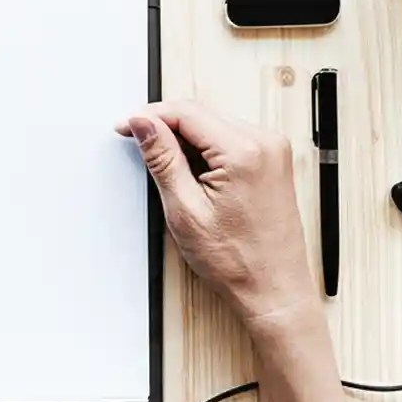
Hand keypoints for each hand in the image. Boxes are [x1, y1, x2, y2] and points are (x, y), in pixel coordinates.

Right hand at [118, 101, 314, 323]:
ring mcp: (273, 149)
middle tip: (138, 145)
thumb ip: (163, 159)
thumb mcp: (186, 210)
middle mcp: (265, 142)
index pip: (187, 112)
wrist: (275, 290)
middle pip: (201, 113)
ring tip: (167, 167)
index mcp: (246, 151)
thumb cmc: (238, 262)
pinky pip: (230, 138)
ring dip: (185, 137)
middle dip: (166, 125)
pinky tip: (192, 172)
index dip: (150, 116)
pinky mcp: (273, 159)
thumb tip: (144, 125)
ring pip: (214, 124)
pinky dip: (206, 148)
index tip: (126, 126)